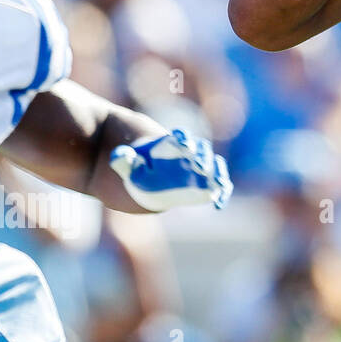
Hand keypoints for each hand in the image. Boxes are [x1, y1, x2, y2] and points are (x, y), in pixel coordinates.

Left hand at [110, 128, 232, 211]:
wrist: (150, 181)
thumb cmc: (139, 169)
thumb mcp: (127, 166)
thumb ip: (123, 160)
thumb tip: (118, 155)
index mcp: (172, 145)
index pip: (180, 137)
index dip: (182, 138)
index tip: (182, 142)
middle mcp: (191, 154)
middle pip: (202, 150)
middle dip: (203, 157)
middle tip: (200, 166)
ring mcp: (202, 168)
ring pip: (215, 165)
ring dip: (218, 173)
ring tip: (218, 183)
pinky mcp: (208, 183)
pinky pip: (219, 186)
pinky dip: (222, 193)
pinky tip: (218, 204)